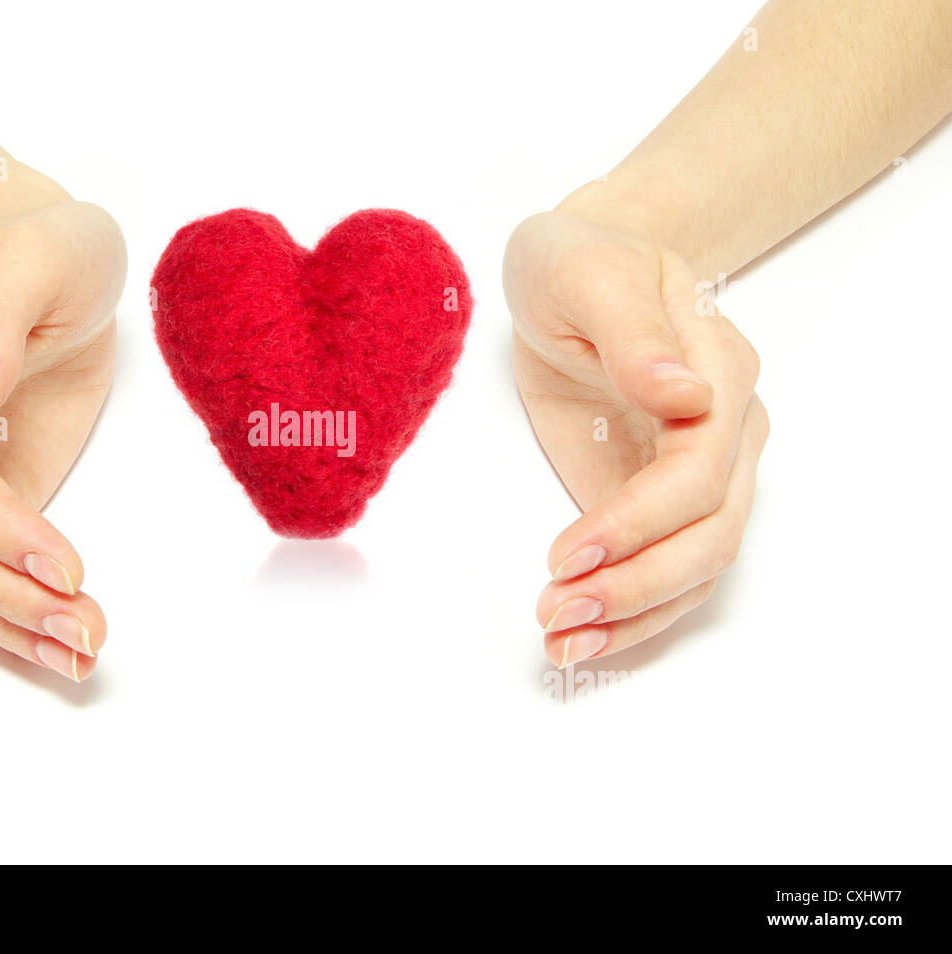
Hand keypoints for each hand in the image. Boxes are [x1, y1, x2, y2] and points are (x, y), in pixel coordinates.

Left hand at [504, 209, 767, 667]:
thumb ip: (633, 333)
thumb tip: (683, 396)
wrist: (575, 271)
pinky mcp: (658, 499)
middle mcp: (727, 430)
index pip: (700, 469)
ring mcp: (701, 471)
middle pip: (710, 533)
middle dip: (636, 584)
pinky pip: (667, 570)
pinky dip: (631, 615)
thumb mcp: (586, 273)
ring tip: (561, 643)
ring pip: (699, 568)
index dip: (639, 521)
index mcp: (718, 371)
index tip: (567, 552)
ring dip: (634, 616)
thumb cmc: (579, 261)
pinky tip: (579, 641)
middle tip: (557, 611)